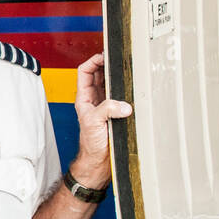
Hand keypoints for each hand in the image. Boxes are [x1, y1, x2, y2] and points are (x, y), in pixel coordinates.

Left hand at [69, 53, 132, 188]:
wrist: (98, 161)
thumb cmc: (91, 144)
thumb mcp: (94, 123)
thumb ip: (107, 110)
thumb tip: (123, 105)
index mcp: (84, 98)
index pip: (84, 71)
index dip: (93, 61)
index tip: (104, 56)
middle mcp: (94, 99)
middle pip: (98, 73)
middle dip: (107, 64)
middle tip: (118, 59)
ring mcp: (105, 105)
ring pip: (110, 83)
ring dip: (117, 76)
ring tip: (127, 69)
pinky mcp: (115, 112)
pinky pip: (121, 96)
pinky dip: (126, 90)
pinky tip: (133, 87)